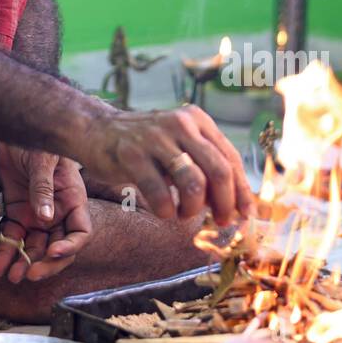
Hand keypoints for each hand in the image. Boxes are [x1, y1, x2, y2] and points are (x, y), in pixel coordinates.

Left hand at [0, 143, 91, 283]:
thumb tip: (46, 216)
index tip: (53, 252)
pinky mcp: (17, 214)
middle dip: (46, 264)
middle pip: (58, 247)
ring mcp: (37, 215)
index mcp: (73, 199)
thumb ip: (44, 187)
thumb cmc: (35, 139)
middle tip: (30, 274)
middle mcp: (58, 212)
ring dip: (25, 264)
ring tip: (11, 276)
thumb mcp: (42, 159)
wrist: (11, 130)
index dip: (71, 246)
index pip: (81, 232)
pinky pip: (14, 238)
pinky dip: (7, 252)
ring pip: (35, 247)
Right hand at [80, 104, 251, 226]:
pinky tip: (164, 211)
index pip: (230, 158)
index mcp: (197, 120)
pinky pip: (160, 194)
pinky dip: (167, 211)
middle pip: (218, 170)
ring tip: (184, 214)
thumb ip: (206, 164)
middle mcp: (180, 124)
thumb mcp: (180, 143)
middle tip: (221, 222)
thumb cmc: (147, 146)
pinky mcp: (131, 155)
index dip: (242, 191)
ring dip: (193, 209)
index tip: (245, 215)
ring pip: (194, 183)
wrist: (96, 129)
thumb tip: (240, 203)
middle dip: (225, 204)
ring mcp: (155, 138)